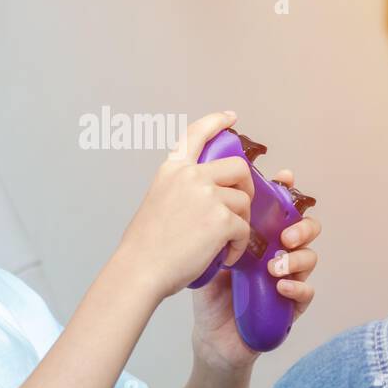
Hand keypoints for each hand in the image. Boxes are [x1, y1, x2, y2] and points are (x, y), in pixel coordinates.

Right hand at [116, 111, 254, 301]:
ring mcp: (207, 196)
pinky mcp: (221, 219)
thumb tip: (204, 194)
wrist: (141, 269)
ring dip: (240, 223)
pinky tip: (224, 256)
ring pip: (243, 201)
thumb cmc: (145, 246)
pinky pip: (244, 229)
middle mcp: (190, 176)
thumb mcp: (156, 201)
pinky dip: (238, 245)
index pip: (196, 134)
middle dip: (246, 186)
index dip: (216, 121)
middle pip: (238, 167)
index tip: (230, 117)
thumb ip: (180, 189)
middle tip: (241, 206)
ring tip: (225, 242)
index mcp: (172, 170)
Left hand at [191, 167, 319, 370]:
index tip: (286, 178)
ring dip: (297, 259)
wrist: (210, 336)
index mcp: (260, 237)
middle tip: (285, 235)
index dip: (288, 192)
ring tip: (276, 266)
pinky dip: (298, 287)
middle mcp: (278, 254)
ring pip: (309, 259)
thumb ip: (215, 230)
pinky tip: (281, 286)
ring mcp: (287, 278)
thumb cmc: (210, 294)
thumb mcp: (209, 255)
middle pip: (305, 230)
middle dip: (301, 227)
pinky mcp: (291, 306)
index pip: (280, 209)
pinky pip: (307, 293)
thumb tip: (215, 196)